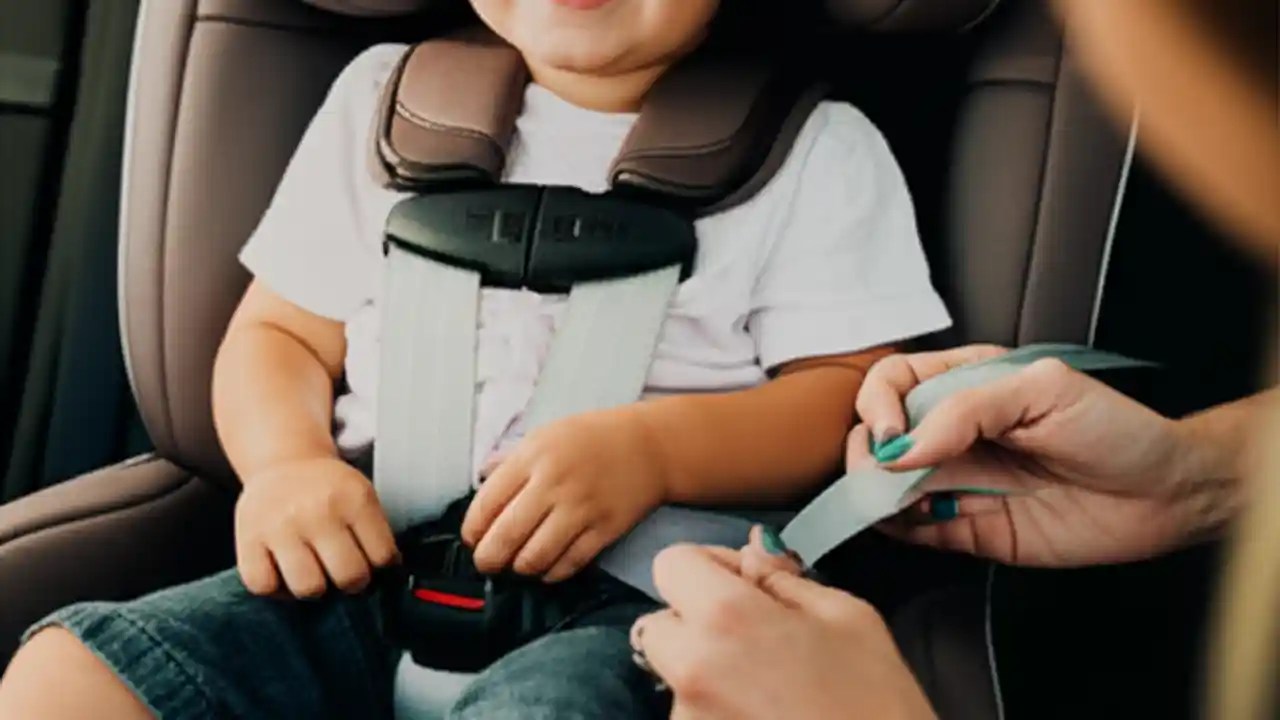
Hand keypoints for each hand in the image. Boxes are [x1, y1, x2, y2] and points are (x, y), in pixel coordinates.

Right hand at [235, 457, 398, 597]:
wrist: (284, 462)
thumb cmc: (328, 488)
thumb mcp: (362, 495)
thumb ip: (376, 533)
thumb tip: (389, 577)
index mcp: (353, 498)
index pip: (382, 556)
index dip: (381, 568)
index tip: (373, 563)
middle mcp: (317, 511)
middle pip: (348, 576)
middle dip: (351, 582)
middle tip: (344, 572)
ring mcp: (280, 526)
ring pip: (308, 587)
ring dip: (316, 588)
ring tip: (316, 573)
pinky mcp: (248, 539)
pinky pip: (264, 586)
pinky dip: (276, 589)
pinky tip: (286, 574)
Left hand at [461, 407, 667, 581]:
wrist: (650, 446)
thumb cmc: (593, 439)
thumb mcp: (546, 435)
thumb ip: (511, 460)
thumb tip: (480, 482)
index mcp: (533, 457)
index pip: (486, 504)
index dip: (472, 531)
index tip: (472, 540)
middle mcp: (553, 484)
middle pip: (505, 537)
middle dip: (488, 559)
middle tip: (488, 563)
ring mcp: (581, 509)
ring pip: (535, 558)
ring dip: (520, 569)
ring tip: (519, 565)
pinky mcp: (605, 530)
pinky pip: (569, 564)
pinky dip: (551, 573)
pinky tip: (547, 568)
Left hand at [635, 543, 935, 719]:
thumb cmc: (876, 701)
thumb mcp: (848, 617)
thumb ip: (784, 579)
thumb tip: (751, 553)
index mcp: (724, 617)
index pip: (670, 564)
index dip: (708, 566)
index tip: (747, 586)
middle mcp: (689, 668)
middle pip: (659, 625)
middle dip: (698, 622)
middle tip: (757, 640)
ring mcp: (685, 719)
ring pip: (675, 675)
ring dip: (708, 671)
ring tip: (771, 691)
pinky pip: (691, 715)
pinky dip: (717, 710)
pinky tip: (765, 716)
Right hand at [851, 345, 1238, 565]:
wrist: (1165, 493)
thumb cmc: (1116, 428)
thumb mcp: (1042, 390)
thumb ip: (966, 409)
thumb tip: (902, 447)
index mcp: (965, 384)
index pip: (892, 382)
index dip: (879, 404)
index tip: (893, 431)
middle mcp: (952, 432)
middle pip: (877, 437)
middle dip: (868, 452)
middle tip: (886, 471)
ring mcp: (956, 480)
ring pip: (884, 486)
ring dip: (876, 494)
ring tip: (900, 500)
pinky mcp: (967, 530)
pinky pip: (912, 531)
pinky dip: (898, 529)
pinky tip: (916, 520)